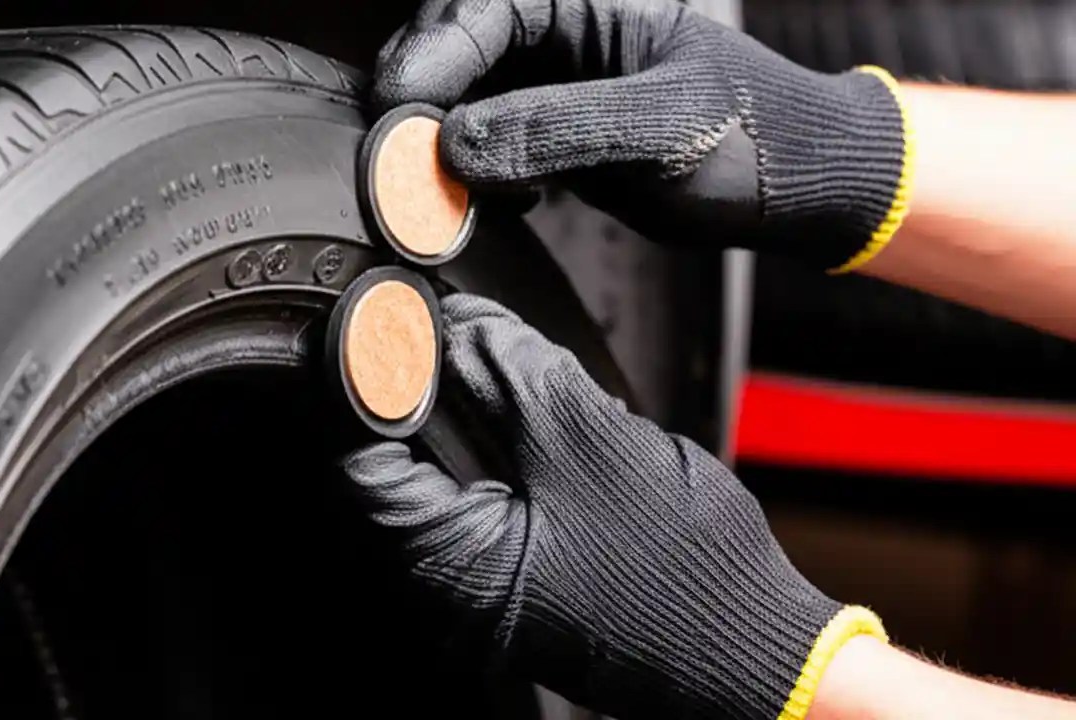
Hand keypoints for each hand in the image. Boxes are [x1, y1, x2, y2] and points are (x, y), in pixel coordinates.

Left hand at [340, 293, 886, 719]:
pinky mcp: (530, 577)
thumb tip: (463, 324)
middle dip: (437, 391)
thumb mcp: (588, 440)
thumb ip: (513, 371)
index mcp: (450, 563)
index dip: (380, 380)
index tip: (402, 330)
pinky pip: (499, 500)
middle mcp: (454, 586)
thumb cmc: (683, 572)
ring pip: (458, 476)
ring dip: (483, 419)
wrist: (758, 645)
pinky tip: (554, 428)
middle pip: (409, 463)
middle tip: (469, 339)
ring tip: (521, 376)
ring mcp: (492, 586)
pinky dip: (515, 455)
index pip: (368, 458)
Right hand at [373, 0, 912, 271]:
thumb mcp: (658, 129)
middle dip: (420, 99)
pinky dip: (472, 175)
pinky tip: (494, 202)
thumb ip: (558, 129)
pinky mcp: (553, 136)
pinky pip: (488, 145)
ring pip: (463, 101)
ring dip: (438, 144)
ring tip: (436, 190)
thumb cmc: (750, 137)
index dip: (429, 57)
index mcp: (585, 3)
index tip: (396, 112)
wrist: (795, 182)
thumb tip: (456, 147)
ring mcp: (553, 88)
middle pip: (456, 49)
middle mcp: (561, 38)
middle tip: (393, 156)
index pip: (481, 10)